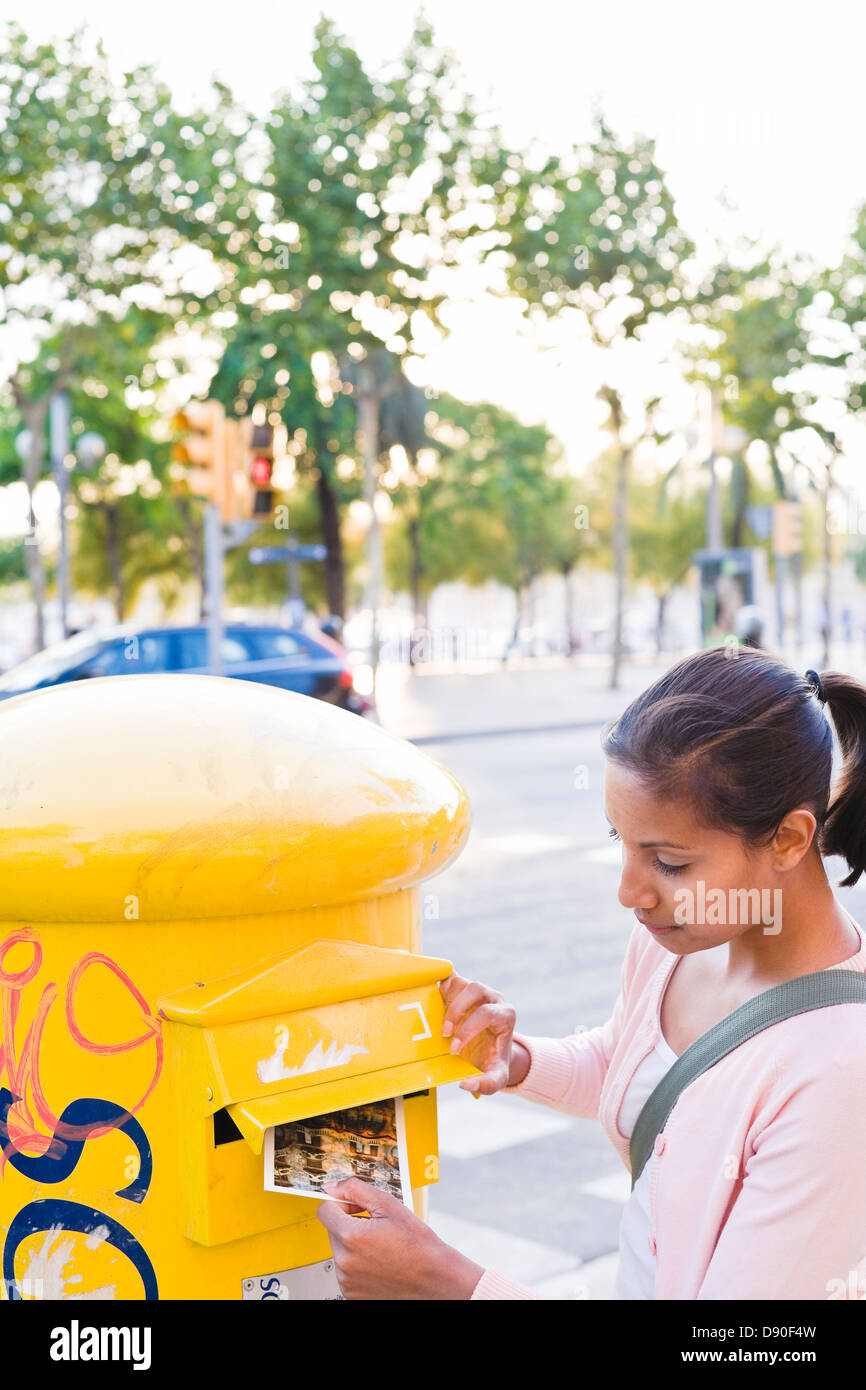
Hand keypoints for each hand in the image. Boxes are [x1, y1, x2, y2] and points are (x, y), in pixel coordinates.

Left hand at [315, 1178, 483, 1299]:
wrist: (433, 1280)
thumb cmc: (417, 1244)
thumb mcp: (390, 1205)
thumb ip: (356, 1190)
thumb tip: (333, 1187)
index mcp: (350, 1237)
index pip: (325, 1210)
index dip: (341, 1203)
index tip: (356, 1207)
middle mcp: (344, 1262)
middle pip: (332, 1230)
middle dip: (349, 1224)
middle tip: (376, 1227)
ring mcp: (347, 1281)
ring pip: (340, 1251)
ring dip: (354, 1246)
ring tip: (381, 1248)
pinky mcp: (352, 1294)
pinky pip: (347, 1271)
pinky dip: (358, 1265)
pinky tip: (379, 1263)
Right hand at [439, 971, 517, 1094]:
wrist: (492, 1050)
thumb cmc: (493, 1062)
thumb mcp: (496, 1077)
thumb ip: (486, 1084)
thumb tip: (465, 1084)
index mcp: (505, 1016)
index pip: (487, 1014)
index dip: (468, 1029)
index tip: (454, 1049)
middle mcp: (493, 999)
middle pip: (476, 989)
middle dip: (456, 1011)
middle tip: (444, 1033)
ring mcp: (478, 991)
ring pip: (462, 982)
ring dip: (447, 999)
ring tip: (438, 1018)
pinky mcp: (463, 988)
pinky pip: (451, 978)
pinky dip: (440, 985)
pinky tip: (433, 1001)